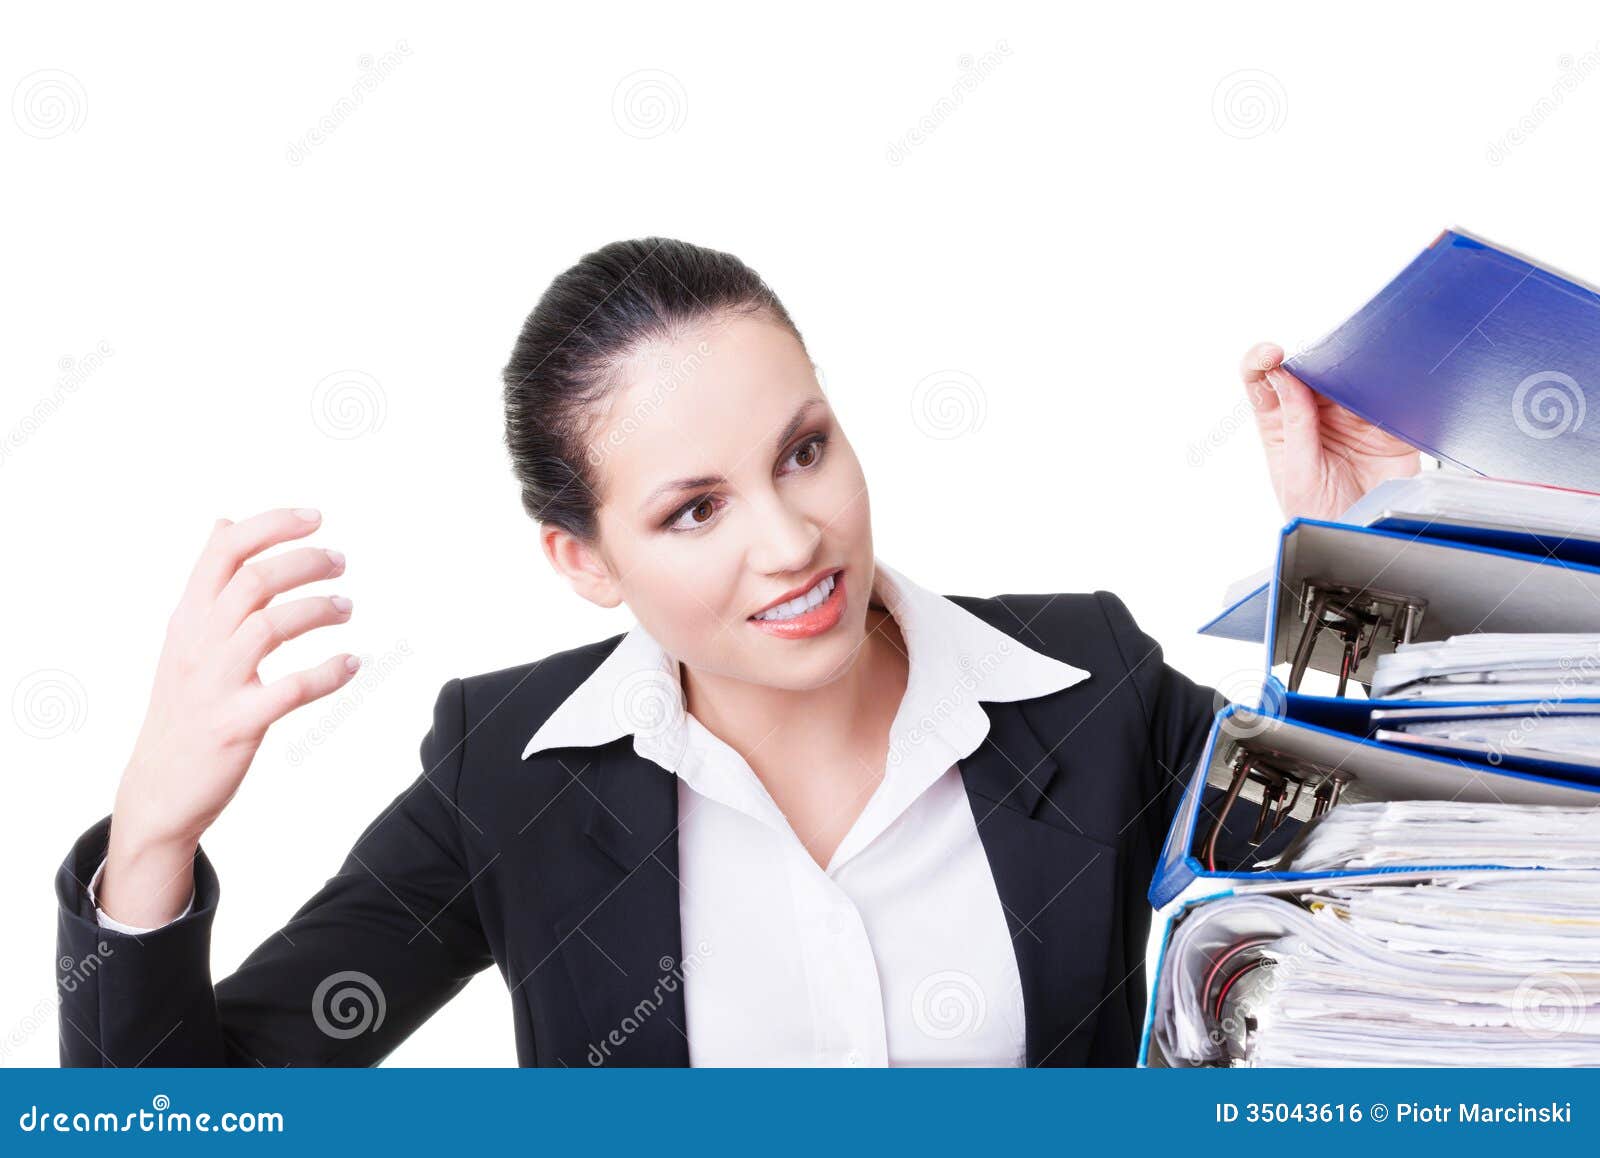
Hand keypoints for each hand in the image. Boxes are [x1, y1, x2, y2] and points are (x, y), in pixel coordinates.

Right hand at [99, 508, 359, 926]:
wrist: (157, 790)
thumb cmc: (183, 707)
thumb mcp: (185, 637)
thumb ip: (209, 582)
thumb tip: (224, 522)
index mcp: (188, 620)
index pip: (223, 552)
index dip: (270, 526)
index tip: (315, 517)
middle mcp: (197, 645)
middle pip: (253, 581)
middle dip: (304, 562)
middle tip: (341, 561)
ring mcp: (215, 685)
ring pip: (269, 626)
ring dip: (318, 609)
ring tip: (348, 607)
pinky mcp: (235, 726)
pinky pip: (288, 691)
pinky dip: (327, 674)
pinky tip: (352, 665)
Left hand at [1242, 341, 1420, 520]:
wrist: (1363, 540)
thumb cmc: (1318, 514)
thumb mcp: (1298, 474)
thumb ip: (1294, 424)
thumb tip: (1283, 376)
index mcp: (1280, 422)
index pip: (1262, 379)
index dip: (1262, 359)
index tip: (1272, 354)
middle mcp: (1313, 411)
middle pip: (1309, 367)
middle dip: (1313, 356)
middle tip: (1322, 358)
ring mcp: (1350, 412)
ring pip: (1349, 372)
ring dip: (1353, 365)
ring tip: (1354, 371)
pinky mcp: (1386, 421)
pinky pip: (1389, 393)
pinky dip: (1389, 383)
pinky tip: (1386, 384)